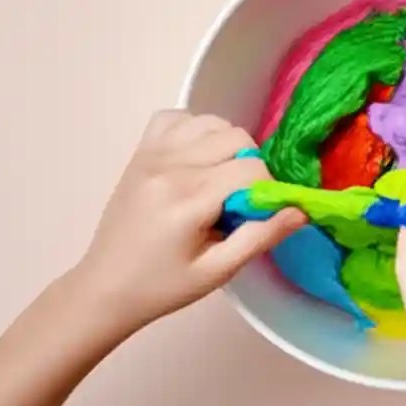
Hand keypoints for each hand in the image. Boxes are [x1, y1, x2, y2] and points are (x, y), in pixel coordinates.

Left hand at [73, 110, 303, 331]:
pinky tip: (196, 158)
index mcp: (188, 198)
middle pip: (235, 138)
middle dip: (251, 166)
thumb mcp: (217, 272)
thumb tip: (300, 211)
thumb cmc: (163, 286)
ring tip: (221, 178)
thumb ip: (260, 237)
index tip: (260, 214)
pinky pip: (174, 118)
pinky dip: (194, 130)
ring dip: (226, 145)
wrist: (105, 287)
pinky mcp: (139, 153)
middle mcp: (169, 166)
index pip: (251, 169)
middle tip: (241, 200)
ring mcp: (150, 155)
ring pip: (209, 122)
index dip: (268, 190)